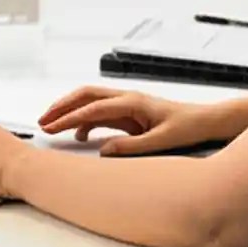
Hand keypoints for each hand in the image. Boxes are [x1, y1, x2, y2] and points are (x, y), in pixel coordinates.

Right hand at [37, 85, 214, 155]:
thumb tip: (104, 151)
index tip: (52, 127)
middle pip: (85, 95)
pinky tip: (80, 135)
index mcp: (132, 102)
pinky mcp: (129, 112)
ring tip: (52, 125)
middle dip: (61, 107)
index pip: (92, 108)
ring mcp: (127, 103)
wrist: (204, 120)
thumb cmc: (187, 126)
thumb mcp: (160, 141)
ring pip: (90, 101)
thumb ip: (131, 147)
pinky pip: (100, 112)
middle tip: (42, 121)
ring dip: (70, 110)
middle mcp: (126, 98)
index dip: (69, 118)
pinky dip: (85, 120)